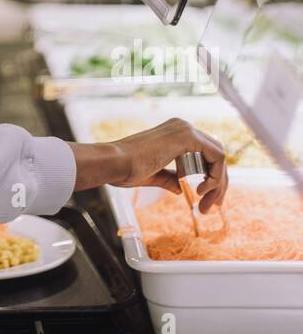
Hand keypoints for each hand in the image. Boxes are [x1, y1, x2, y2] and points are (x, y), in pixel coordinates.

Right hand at [68, 117, 228, 211]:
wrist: (114, 163)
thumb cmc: (125, 169)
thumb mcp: (152, 175)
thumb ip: (169, 178)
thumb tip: (180, 188)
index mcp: (174, 133)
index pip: (205, 154)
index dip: (211, 178)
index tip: (207, 200)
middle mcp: (182, 127)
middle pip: (215, 155)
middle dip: (218, 183)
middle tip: (213, 206)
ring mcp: (185, 129)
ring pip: (219, 156)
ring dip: (218, 183)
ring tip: (206, 204)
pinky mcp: (186, 136)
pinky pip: (216, 156)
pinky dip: (215, 176)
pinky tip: (201, 190)